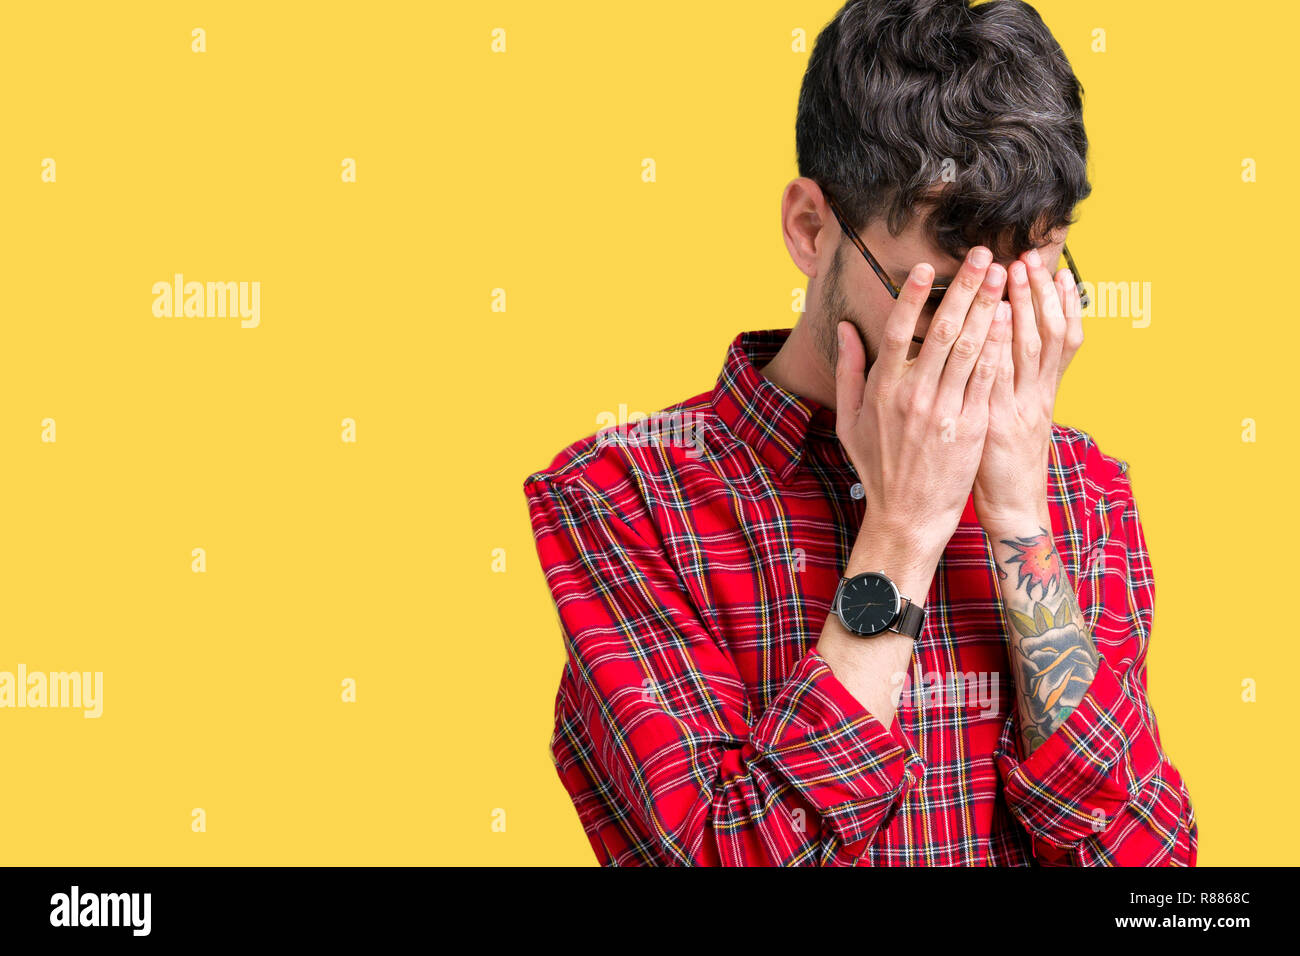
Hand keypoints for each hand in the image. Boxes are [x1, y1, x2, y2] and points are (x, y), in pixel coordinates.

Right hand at [836, 247, 1011, 565]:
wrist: (907, 515)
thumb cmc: (878, 466)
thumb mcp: (849, 420)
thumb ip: (849, 371)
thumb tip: (846, 328)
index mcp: (882, 389)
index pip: (898, 330)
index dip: (914, 296)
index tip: (930, 267)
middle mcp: (913, 395)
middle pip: (942, 330)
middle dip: (966, 289)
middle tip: (983, 257)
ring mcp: (944, 411)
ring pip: (971, 349)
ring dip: (989, 308)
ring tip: (1005, 278)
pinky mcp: (970, 426)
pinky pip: (987, 378)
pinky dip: (999, 346)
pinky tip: (1010, 321)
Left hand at [972, 249, 1082, 527]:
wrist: (1014, 511)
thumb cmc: (1006, 466)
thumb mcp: (1017, 420)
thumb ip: (1015, 386)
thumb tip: (1006, 351)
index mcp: (1043, 393)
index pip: (1060, 339)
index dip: (1060, 304)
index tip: (1054, 269)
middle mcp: (1038, 395)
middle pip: (1045, 334)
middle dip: (1038, 293)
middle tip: (1031, 256)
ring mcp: (1020, 407)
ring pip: (1028, 349)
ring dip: (1022, 307)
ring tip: (1015, 272)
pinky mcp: (997, 423)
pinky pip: (999, 377)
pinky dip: (999, 346)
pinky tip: (993, 319)